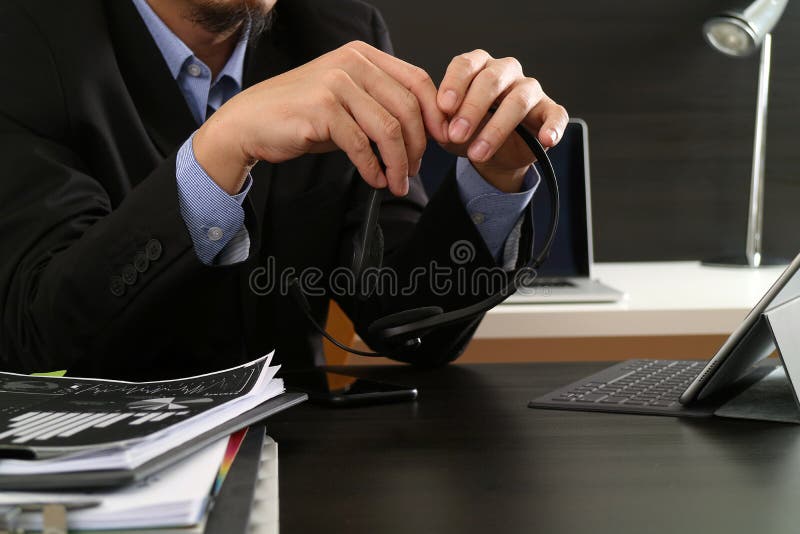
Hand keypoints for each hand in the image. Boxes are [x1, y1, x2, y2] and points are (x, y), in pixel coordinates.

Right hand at [193, 41, 448, 195]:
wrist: (251, 122)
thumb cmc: (302, 116)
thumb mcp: (347, 101)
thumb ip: (381, 106)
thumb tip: (424, 132)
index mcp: (363, 56)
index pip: (418, 80)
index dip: (435, 114)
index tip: (442, 142)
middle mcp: (352, 63)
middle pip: (408, 107)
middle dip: (418, 146)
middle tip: (414, 172)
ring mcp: (336, 84)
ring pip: (388, 129)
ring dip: (398, 163)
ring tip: (396, 183)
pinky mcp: (322, 110)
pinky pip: (361, 145)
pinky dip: (373, 168)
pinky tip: (375, 180)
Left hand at [437, 50, 568, 191]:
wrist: (492, 155)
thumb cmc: (469, 131)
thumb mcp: (446, 127)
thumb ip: (439, 119)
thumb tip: (438, 120)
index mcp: (478, 67)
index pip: (466, 64)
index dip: (454, 83)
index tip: (444, 107)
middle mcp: (505, 72)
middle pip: (491, 80)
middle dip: (472, 109)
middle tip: (456, 134)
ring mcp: (530, 90)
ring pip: (518, 100)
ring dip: (497, 128)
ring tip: (478, 153)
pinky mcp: (549, 111)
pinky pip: (556, 115)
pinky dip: (553, 127)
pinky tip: (547, 139)